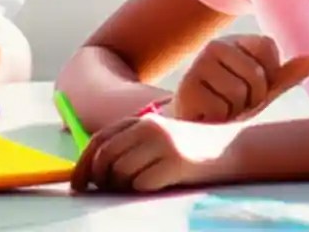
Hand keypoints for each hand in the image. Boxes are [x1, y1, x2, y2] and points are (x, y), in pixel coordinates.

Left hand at [71, 114, 239, 192]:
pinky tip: (161, 182)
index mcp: (142, 119)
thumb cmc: (190, 149)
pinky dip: (145, 190)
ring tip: (146, 181)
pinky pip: (142, 185)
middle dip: (103, 179)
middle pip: (106, 159)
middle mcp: (149, 127)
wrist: (232, 148)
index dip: (83, 164)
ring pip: (121, 174)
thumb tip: (94, 173)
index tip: (77, 184)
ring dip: (126, 186)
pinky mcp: (175, 162)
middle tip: (112, 188)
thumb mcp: (159, 138)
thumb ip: (130, 146)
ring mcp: (162, 144)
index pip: (99, 140)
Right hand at [169, 35, 308, 122]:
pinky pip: (219, 108)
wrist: (197, 130)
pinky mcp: (187, 88)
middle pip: (256, 74)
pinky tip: (207, 115)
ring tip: (221, 109)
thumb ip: (287, 76)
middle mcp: (215, 46)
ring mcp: (198, 65)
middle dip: (251, 98)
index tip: (252, 86)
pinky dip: (218, 119)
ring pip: (238, 92)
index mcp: (236, 42)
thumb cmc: (232, 106)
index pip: (267, 47)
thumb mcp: (262, 91)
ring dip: (234, 110)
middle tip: (234, 103)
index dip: (268, 75)